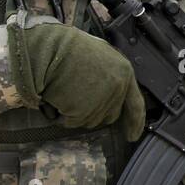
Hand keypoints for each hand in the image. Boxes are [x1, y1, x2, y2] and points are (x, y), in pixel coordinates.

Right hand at [8, 21, 145, 134]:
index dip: (135, 122)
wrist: (49, 50)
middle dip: (94, 113)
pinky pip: (73, 122)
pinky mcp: (85, 111)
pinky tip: (57, 98)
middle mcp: (118, 87)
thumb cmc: (68, 48)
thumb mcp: (99, 54)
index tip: (132, 136)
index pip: (136, 104)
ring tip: (64, 90)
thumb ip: (110, 73)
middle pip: (110, 115)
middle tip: (76, 98)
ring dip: (76, 112)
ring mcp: (102, 100)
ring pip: (90, 120)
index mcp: (124, 71)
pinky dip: (62, 116)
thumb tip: (108, 87)